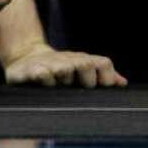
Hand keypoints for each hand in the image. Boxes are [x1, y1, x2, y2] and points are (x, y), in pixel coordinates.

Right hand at [4, 43, 126, 87]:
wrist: (25, 58)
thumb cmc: (57, 69)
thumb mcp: (80, 70)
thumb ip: (102, 75)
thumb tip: (122, 82)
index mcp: (82, 60)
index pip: (103, 64)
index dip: (107, 78)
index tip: (102, 89)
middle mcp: (68, 60)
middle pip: (86, 65)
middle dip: (88, 81)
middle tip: (81, 90)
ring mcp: (50, 63)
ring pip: (65, 70)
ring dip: (65, 81)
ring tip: (60, 88)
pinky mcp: (33, 70)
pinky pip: (43, 74)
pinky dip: (46, 80)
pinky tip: (46, 86)